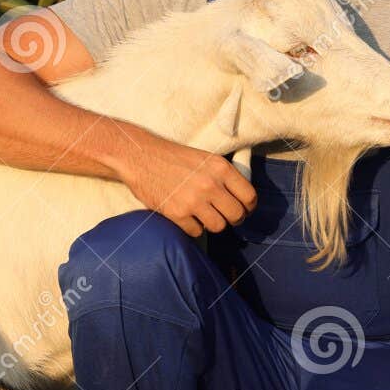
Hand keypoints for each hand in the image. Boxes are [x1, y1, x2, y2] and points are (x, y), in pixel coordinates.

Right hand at [118, 137, 257, 239]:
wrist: (141, 157)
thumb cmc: (174, 158)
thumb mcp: (205, 158)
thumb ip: (224, 176)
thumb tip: (242, 198)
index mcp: (220, 168)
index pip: (249, 197)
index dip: (248, 207)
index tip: (243, 209)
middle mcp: (210, 185)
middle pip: (236, 215)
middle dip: (232, 218)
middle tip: (224, 215)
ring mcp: (193, 201)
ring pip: (218, 227)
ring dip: (212, 224)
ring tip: (203, 214)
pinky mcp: (177, 214)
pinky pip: (196, 232)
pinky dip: (193, 227)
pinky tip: (186, 215)